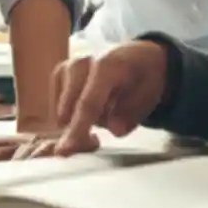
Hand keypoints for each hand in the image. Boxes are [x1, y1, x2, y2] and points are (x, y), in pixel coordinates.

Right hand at [52, 40, 168, 154]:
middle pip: (69, 111)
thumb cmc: (142, 79)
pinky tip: (90, 109)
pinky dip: (72, 115)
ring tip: (100, 116)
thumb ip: (131, 114)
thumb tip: (114, 129)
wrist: (137, 57)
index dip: (77, 129)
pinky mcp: (59, 74)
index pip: (88, 103)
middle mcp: (82, 62)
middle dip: (79, 134)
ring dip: (77, 123)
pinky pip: (60, 109)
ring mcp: (68, 66)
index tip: (64, 150)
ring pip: (63, 113)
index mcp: (107, 66)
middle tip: (95, 142)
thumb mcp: (148, 96)